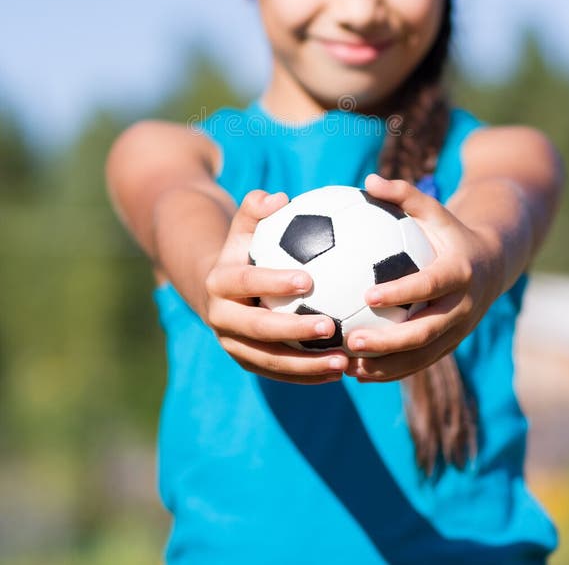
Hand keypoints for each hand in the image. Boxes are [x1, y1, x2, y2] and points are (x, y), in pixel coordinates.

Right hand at [204, 189, 349, 383]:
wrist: (221, 289)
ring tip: (343, 362)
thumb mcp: (244, 224)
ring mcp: (233, 345)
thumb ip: (256, 206)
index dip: (273, 282)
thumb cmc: (244, 248)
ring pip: (269, 360)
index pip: (246, 282)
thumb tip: (279, 197)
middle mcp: (221, 318)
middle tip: (332, 327)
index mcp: (219, 282)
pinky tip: (340, 370)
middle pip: (257, 329)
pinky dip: (306, 376)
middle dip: (293, 330)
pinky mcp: (247, 363)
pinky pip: (279, 374)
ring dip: (306, 365)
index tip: (309, 280)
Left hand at [345, 173, 502, 381]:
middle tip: (351, 340)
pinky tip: (357, 373)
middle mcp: (462, 307)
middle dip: (389, 341)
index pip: (428, 285)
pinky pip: (419, 364)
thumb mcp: (433, 210)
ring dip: (386, 365)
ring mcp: (457, 331)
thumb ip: (403, 194)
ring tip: (348, 366)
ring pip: (421, 356)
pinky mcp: (449, 346)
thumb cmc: (448, 232)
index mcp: (458, 272)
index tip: (368, 295)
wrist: (491, 264)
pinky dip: (391, 372)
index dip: (401, 292)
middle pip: (425, 331)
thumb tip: (368, 180)